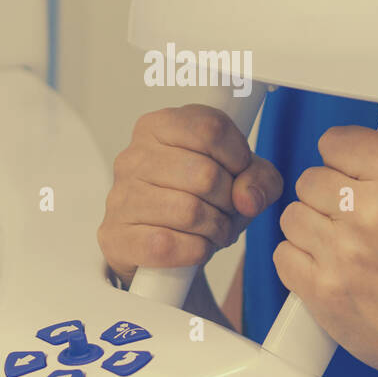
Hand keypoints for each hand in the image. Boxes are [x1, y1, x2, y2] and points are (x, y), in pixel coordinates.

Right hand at [98, 104, 282, 286]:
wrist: (164, 245)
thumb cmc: (201, 201)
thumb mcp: (241, 180)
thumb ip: (261, 178)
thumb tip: (246, 197)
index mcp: (160, 126)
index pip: (211, 129)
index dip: (238, 156)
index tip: (238, 171)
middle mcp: (134, 156)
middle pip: (205, 174)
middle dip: (229, 200)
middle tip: (225, 209)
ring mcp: (121, 196)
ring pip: (189, 212)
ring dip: (215, 228)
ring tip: (213, 229)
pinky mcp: (116, 236)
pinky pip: (167, 244)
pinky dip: (194, 251)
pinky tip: (194, 246)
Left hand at [272, 125, 377, 376]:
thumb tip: (342, 162)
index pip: (337, 142)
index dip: (337, 161)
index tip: (341, 173)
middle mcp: (371, 211)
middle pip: (309, 180)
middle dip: (323, 200)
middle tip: (344, 222)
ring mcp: (343, 251)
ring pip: (292, 216)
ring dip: (308, 231)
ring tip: (337, 250)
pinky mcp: (322, 288)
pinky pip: (283, 256)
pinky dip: (298, 264)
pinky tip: (325, 272)